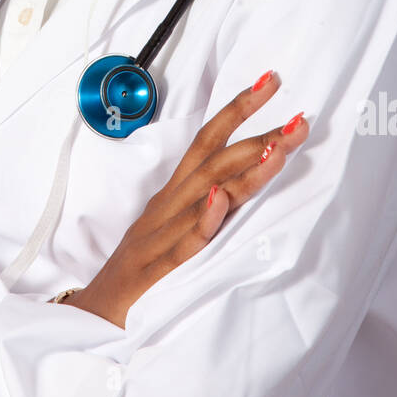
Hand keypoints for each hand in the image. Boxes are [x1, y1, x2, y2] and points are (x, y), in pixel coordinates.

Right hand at [65, 72, 307, 328]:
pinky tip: (220, 203)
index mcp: (174, 195)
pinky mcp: (156, 272)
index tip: (270, 81)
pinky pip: (183, 245)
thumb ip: (207, 206)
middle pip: (214, 160)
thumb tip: (246, 181)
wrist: (96, 315)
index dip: (238, 109)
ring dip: (244, 172)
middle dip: (259, 135)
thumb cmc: (142, 274)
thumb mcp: (174, 229)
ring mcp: (160, 237)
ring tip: (278, 149)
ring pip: (205, 196)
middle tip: (300, 120)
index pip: (208, 141)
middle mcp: (168, 207)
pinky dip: (202, 222)